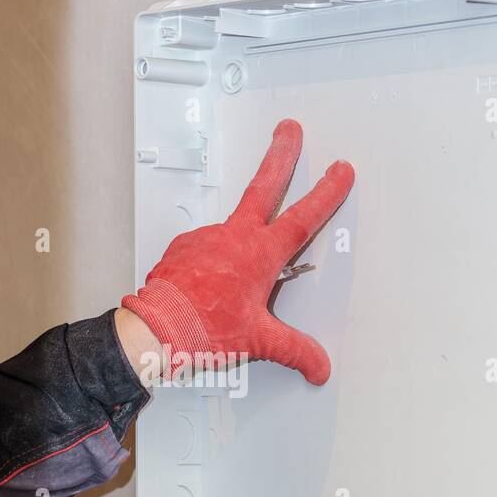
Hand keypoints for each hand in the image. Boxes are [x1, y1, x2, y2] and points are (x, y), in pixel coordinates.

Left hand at [121, 119, 353, 384]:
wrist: (156, 330)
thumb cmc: (203, 329)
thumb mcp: (259, 341)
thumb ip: (295, 351)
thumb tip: (318, 366)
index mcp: (259, 255)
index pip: (303, 218)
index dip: (326, 193)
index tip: (340, 170)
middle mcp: (233, 238)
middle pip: (264, 186)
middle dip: (281, 155)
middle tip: (289, 130)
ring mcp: (206, 239)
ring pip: (233, 227)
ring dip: (240, 237)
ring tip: (235, 278)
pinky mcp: (184, 248)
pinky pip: (206, 249)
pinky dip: (213, 261)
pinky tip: (212, 282)